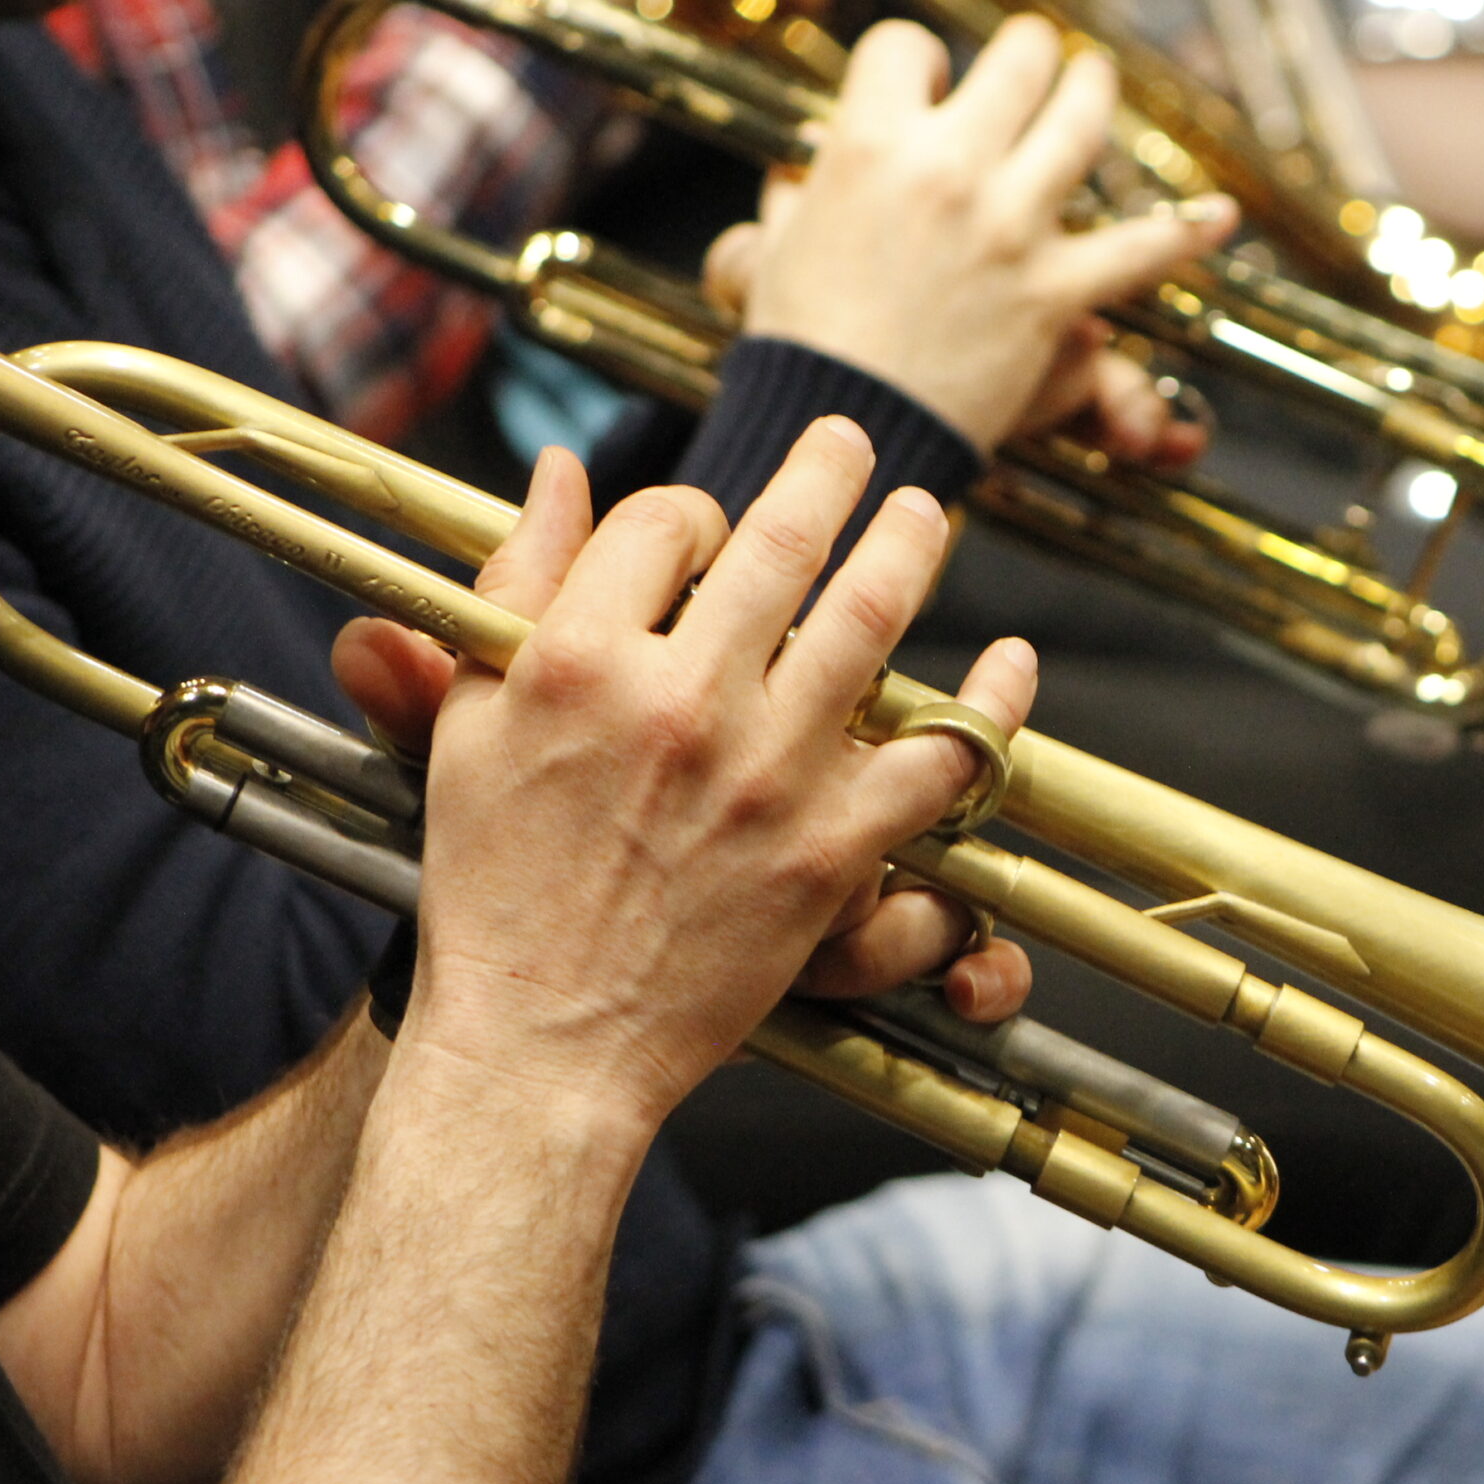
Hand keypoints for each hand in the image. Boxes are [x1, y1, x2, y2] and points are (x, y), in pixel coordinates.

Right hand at [344, 432, 1039, 1124]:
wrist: (545, 1042)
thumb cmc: (496, 883)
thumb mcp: (470, 723)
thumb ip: (517, 585)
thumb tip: (559, 467)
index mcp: (577, 661)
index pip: (661, 524)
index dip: (691, 512)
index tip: (706, 533)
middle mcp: (678, 701)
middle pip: (780, 542)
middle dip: (828, 472)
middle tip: (855, 442)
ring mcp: (765, 773)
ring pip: (870, 619)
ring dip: (910, 545)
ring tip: (926, 511)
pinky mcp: (831, 848)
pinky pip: (941, 755)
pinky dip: (992, 705)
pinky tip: (1012, 663)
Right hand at [726, 15, 1234, 455]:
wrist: (842, 426)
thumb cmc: (801, 344)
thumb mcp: (768, 253)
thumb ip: (788, 202)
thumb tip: (795, 180)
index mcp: (870, 146)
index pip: (906, 47)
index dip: (917, 62)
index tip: (924, 88)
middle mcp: (950, 171)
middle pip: (1016, 61)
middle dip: (1025, 52)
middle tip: (1029, 59)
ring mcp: (1012, 228)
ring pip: (1081, 124)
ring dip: (1094, 91)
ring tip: (1094, 78)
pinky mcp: (1055, 291)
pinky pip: (1140, 251)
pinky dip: (1186, 233)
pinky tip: (1220, 217)